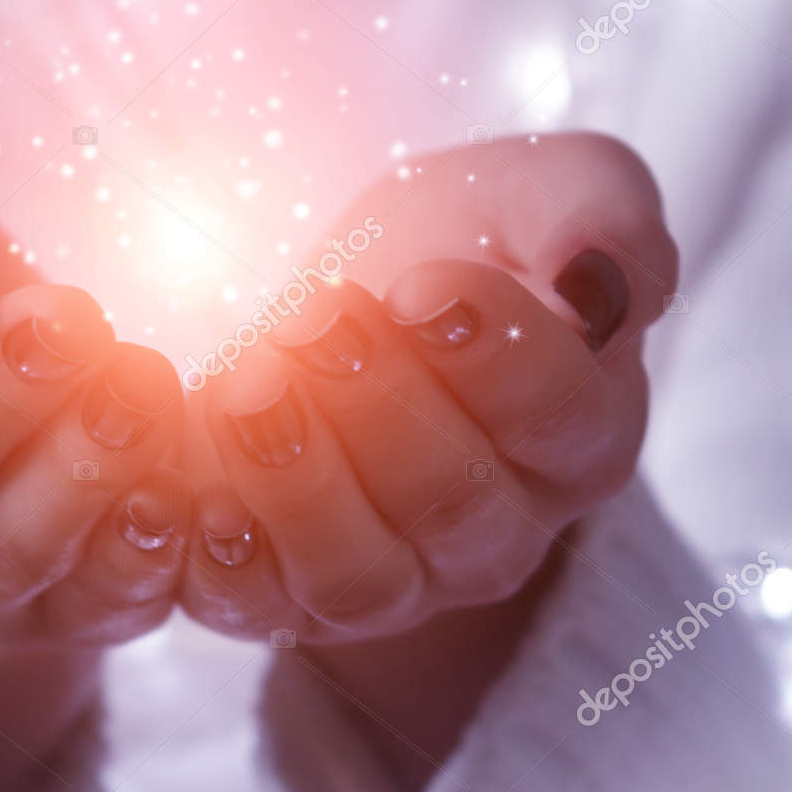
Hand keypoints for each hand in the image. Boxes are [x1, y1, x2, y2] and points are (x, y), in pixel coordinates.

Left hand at [179, 132, 678, 643]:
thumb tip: (606, 278)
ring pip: (355, 571)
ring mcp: (392, 578)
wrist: (339, 303)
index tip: (423, 285)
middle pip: (450, 498)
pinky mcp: (282, 595)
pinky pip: (248, 601)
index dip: (491, 354)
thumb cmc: (452, 244)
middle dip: (376, 402)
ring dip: (294, 477)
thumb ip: (598, 211)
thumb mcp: (533, 190)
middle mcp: (494, 530)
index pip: (558, 414)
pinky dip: (211, 546)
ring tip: (246, 385)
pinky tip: (185, 470)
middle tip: (320, 317)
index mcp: (579, 432)